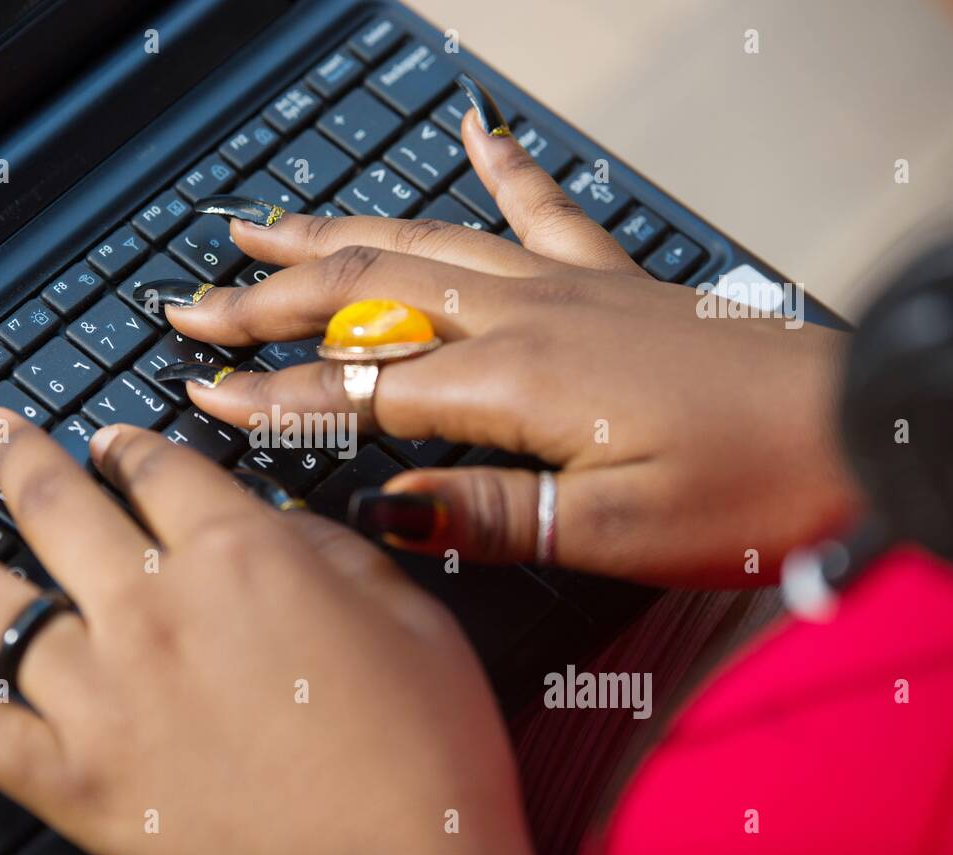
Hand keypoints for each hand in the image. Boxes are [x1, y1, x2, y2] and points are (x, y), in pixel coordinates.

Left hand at [0, 411, 530, 854]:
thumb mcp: (407, 613)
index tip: (114, 444)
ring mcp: (97, 694)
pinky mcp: (69, 778)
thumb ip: (324, 548)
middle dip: (21, 456)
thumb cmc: (424, 755)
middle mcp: (151, 608)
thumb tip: (267, 524)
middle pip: (60, 504)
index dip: (128, 445)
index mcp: (239, 553)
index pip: (158, 467)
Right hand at [153, 92, 861, 586]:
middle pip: (367, 293)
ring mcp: (566, 284)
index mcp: (515, 381)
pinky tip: (473, 133)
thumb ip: (489, 511)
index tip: (204, 394)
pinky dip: (501, 169)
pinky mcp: (609, 277)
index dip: (277, 392)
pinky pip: (540, 208)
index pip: (362, 383)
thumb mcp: (612, 531)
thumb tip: (381, 504)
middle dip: (269, 300)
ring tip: (261, 223)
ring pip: (422, 243)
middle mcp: (525, 314)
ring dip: (334, 234)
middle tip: (192, 303)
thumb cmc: (746, 488)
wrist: (854, 429)